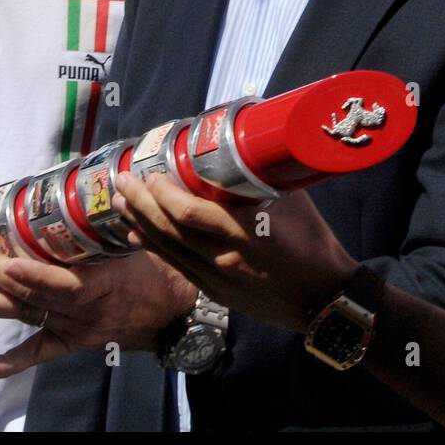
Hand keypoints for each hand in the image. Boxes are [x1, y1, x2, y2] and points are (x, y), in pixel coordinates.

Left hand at [0, 240, 196, 379]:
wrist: (180, 313)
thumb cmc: (164, 271)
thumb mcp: (148, 244)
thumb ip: (123, 222)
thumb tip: (113, 183)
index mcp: (104, 286)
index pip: (64, 283)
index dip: (36, 274)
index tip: (9, 261)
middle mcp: (83, 312)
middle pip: (34, 294)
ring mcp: (75, 329)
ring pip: (28, 317)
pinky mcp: (74, 342)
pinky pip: (41, 353)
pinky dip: (11, 362)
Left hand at [112, 171, 358, 332]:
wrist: (325, 299)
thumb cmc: (314, 244)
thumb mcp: (293, 202)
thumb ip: (262, 179)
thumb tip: (244, 146)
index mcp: (244, 232)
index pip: (188, 212)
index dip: (162, 193)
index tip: (149, 174)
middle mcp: (223, 257)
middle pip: (169, 229)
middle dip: (141, 203)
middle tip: (121, 180)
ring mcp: (216, 278)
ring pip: (167, 249)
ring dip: (140, 223)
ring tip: (119, 202)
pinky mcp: (214, 292)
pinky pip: (176, 266)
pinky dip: (153, 248)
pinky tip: (136, 235)